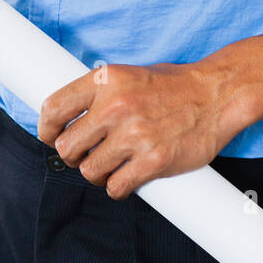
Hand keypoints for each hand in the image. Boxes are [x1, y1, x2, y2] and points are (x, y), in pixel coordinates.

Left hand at [37, 62, 238, 199]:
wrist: (217, 95)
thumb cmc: (173, 85)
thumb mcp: (129, 74)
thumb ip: (99, 93)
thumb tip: (68, 116)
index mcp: (106, 80)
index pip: (54, 108)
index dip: (45, 128)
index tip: (49, 135)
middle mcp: (116, 107)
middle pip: (66, 146)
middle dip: (72, 155)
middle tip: (85, 154)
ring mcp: (134, 135)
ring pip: (89, 170)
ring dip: (97, 172)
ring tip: (112, 164)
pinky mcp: (153, 161)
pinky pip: (116, 187)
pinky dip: (118, 187)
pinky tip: (127, 177)